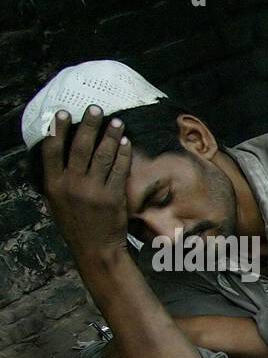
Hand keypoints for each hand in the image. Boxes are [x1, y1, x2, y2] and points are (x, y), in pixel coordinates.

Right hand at [39, 106, 132, 263]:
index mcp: (53, 184)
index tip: (64, 113)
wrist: (95, 248)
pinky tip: (126, 142)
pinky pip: (119, 169)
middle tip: (95, 109)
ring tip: (116, 121)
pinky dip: (123, 153)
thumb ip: (56, 179)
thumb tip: (57, 155)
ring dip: (109, 135)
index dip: (58, 129)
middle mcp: (71, 184)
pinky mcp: (113, 196)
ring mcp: (93, 190)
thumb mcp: (56, 202)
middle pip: (80, 147)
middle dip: (88, 124)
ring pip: (102, 155)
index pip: (53, 150)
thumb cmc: (75, 224)